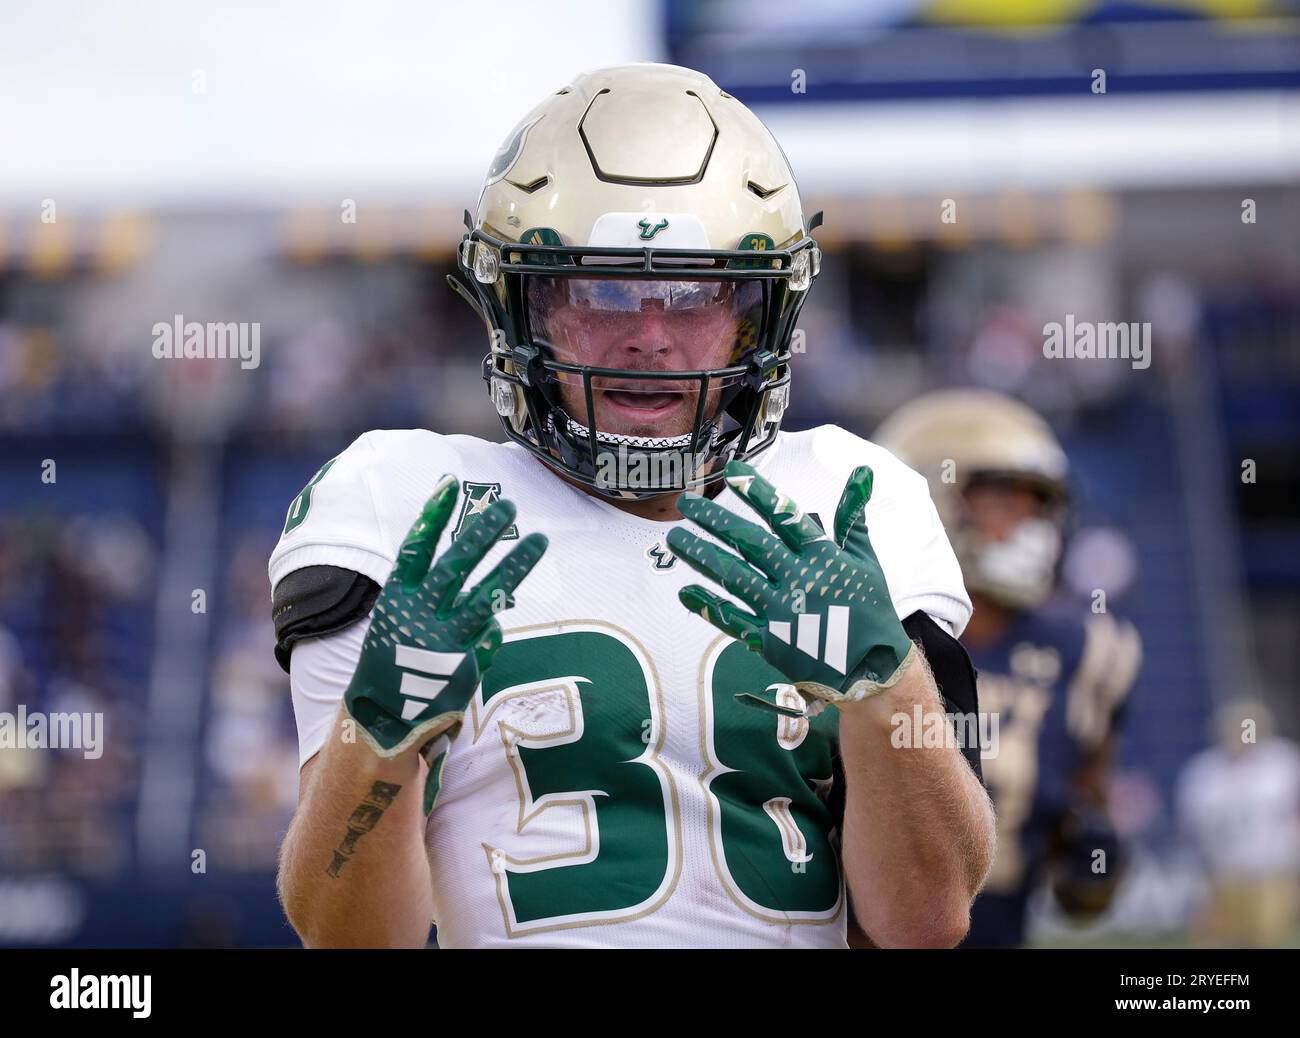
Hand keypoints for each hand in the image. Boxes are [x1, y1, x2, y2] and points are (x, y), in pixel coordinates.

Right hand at [344, 475, 547, 761]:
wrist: (385, 715)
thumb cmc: (395, 654)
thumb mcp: (399, 615)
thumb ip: (431, 588)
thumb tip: (470, 551)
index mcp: (396, 597)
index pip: (416, 547)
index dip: (433, 515)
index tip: (451, 484)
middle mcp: (419, 614)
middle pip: (457, 564)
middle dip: (483, 532)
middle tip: (509, 505)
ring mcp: (444, 638)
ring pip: (486, 594)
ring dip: (515, 564)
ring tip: (539, 539)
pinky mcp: (465, 661)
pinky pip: (490, 630)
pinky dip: (492, 624)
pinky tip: (489, 624)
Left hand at [668, 460, 914, 710]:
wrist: (872, 669)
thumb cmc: (869, 609)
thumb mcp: (865, 559)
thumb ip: (853, 516)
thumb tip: (861, 470)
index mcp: (823, 557)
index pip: (785, 517)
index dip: (758, 493)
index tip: (731, 471)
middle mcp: (800, 580)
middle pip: (751, 544)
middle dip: (715, 520)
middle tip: (685, 502)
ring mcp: (783, 612)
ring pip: (735, 577)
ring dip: (701, 556)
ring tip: (673, 538)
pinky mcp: (772, 642)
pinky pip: (733, 620)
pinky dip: (708, 607)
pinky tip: (684, 592)